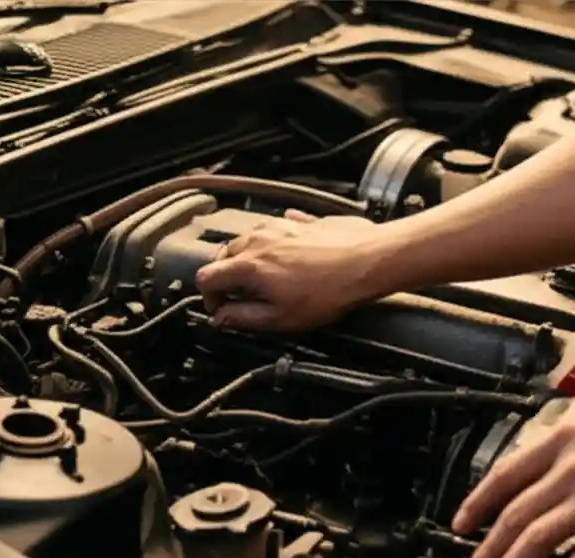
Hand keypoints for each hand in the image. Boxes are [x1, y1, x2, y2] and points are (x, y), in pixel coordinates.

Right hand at [194, 210, 383, 331]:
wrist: (368, 261)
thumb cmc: (329, 291)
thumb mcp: (281, 318)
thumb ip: (244, 317)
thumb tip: (222, 318)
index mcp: (248, 266)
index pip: (206, 277)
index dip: (209, 298)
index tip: (223, 310)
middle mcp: (259, 240)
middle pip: (225, 255)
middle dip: (228, 276)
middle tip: (244, 296)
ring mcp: (281, 226)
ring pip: (249, 238)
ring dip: (250, 257)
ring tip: (268, 277)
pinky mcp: (303, 221)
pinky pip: (279, 226)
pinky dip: (277, 240)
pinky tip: (290, 254)